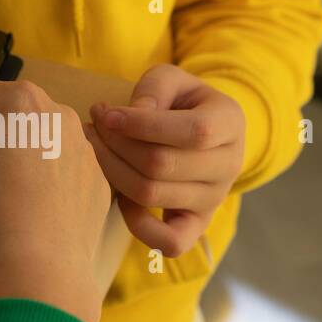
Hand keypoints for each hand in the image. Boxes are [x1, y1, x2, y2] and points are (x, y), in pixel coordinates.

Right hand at [0, 78, 110, 321]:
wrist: (41, 263)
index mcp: (21, 101)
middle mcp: (60, 117)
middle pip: (12, 112)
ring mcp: (85, 153)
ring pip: (40, 140)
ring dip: (17, 148)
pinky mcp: (97, 187)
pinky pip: (61, 173)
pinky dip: (42, 178)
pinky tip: (29, 200)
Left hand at [86, 64, 243, 258]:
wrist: (201, 132)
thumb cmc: (180, 102)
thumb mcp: (172, 79)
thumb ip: (154, 88)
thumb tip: (132, 115)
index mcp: (230, 123)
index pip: (193, 132)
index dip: (142, 125)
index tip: (106, 114)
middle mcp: (229, 165)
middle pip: (161, 165)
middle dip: (116, 145)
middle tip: (91, 127)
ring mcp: (214, 199)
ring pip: (151, 194)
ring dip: (112, 171)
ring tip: (94, 148)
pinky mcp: (197, 224)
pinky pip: (170, 242)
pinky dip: (137, 224)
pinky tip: (120, 195)